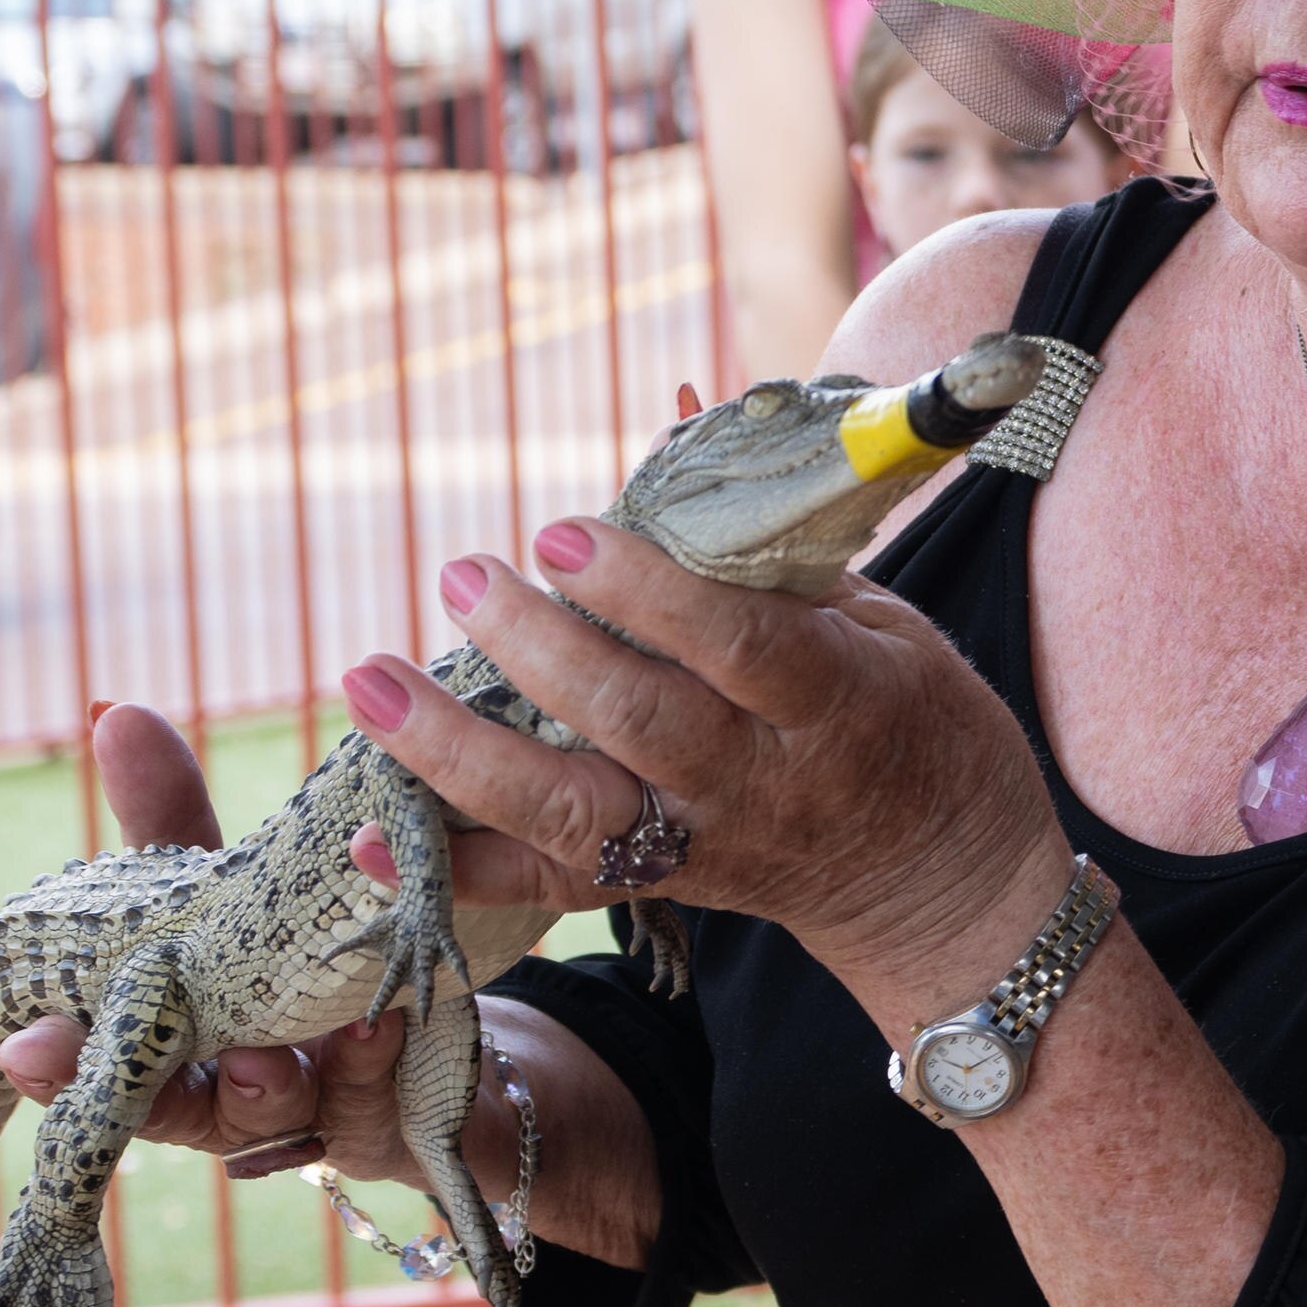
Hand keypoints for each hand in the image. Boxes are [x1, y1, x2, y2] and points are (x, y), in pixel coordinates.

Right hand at [0, 704, 419, 1181]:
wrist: (437, 1008)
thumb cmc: (302, 948)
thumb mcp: (231, 883)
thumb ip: (170, 816)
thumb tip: (113, 711)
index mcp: (175, 1045)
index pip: (101, 1066)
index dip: (61, 1064)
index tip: (22, 1046)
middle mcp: (234, 1095)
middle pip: (181, 1115)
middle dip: (154, 1097)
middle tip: (138, 1061)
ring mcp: (312, 1118)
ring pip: (280, 1121)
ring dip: (269, 1084)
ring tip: (265, 1051)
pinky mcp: (398, 1125)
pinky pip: (380, 1110)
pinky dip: (375, 1068)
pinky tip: (381, 1024)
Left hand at [358, 521, 1072, 1026]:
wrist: (940, 882)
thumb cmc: (912, 718)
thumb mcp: (879, 617)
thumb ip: (769, 543)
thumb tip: (673, 417)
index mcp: (832, 700)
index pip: (737, 646)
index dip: (646, 594)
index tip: (563, 534)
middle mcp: (758, 782)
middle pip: (637, 724)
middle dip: (538, 650)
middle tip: (465, 574)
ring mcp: (701, 845)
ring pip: (570, 814)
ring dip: (458, 751)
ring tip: (372, 682)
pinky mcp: (655, 890)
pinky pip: (543, 887)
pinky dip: (452, 866)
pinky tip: (365, 834)